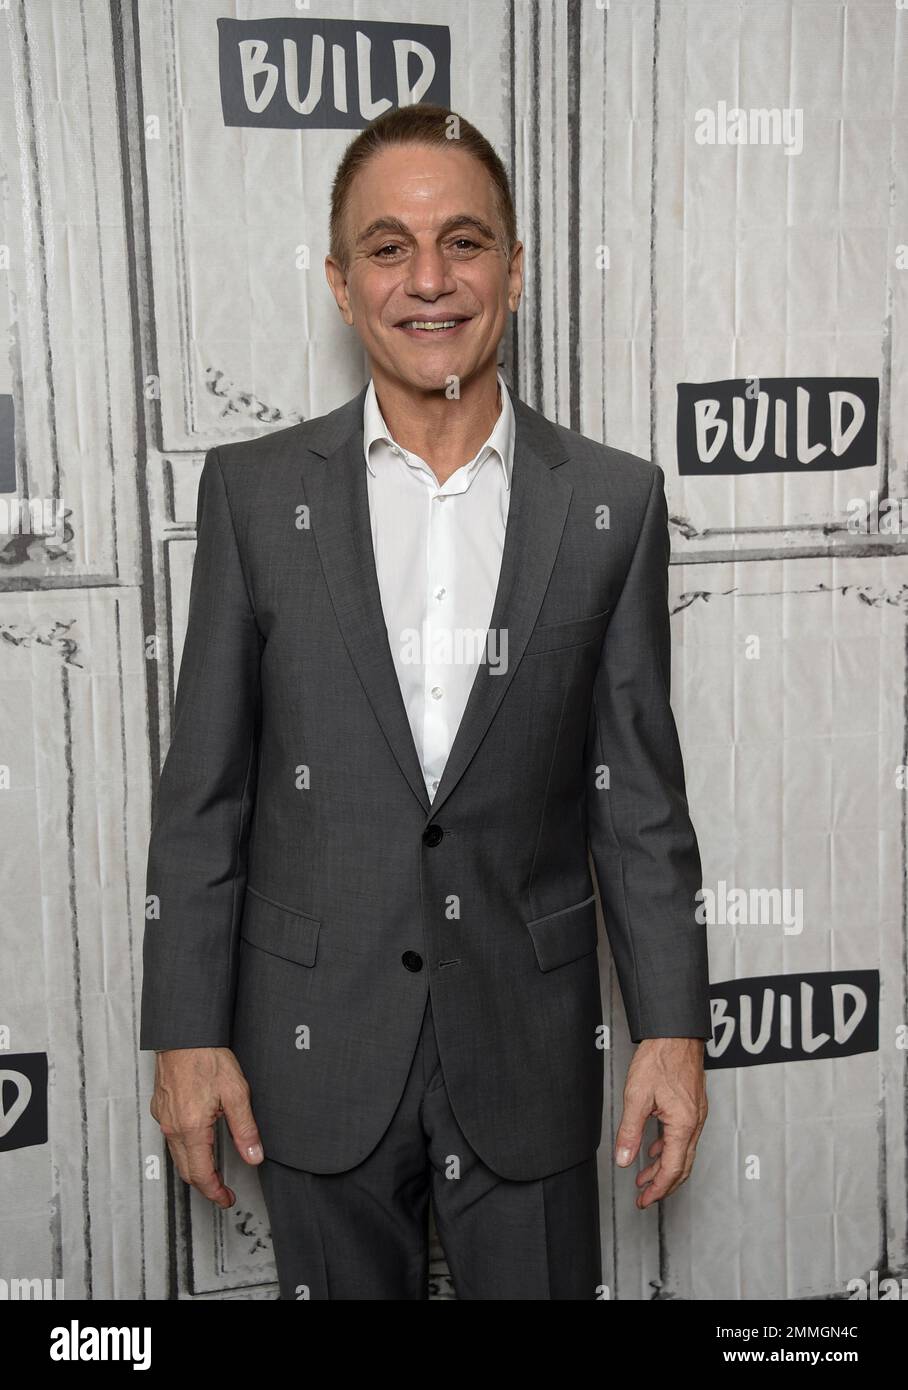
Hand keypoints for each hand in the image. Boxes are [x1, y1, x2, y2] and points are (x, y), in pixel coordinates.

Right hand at [150, 1047, 263, 1207]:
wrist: (184, 1034)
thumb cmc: (207, 1057)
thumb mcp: (236, 1093)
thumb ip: (245, 1129)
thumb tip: (254, 1156)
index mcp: (192, 1128)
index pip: (201, 1174)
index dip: (215, 1192)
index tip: (226, 1199)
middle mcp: (173, 1126)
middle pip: (186, 1170)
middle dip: (205, 1185)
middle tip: (222, 1190)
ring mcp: (164, 1117)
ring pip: (177, 1155)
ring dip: (194, 1168)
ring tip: (213, 1171)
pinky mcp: (161, 1108)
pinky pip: (171, 1138)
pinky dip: (185, 1149)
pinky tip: (198, 1142)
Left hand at [613, 1038, 707, 1207]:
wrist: (676, 1033)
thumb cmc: (660, 1058)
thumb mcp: (637, 1096)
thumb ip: (630, 1131)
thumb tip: (623, 1160)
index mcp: (683, 1124)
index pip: (672, 1169)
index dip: (657, 1189)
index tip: (644, 1200)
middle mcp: (694, 1123)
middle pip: (682, 1166)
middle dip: (662, 1185)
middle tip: (644, 1197)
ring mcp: (696, 1115)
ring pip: (682, 1152)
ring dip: (663, 1168)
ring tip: (644, 1177)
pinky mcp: (692, 1106)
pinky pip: (683, 1137)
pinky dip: (668, 1149)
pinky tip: (654, 1149)